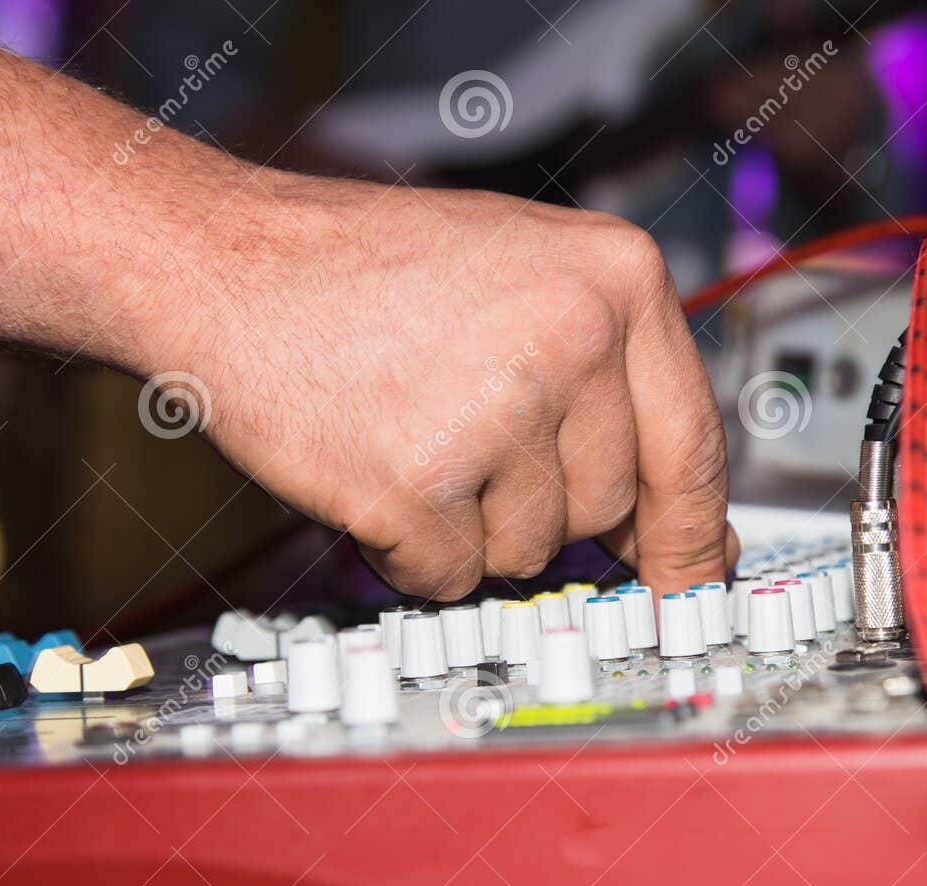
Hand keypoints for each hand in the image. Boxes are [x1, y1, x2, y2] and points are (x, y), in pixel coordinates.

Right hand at [147, 175, 738, 599]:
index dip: (693, 533)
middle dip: (542, 502)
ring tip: (413, 431)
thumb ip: (618, 393)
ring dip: (471, 524)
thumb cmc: (370, 273)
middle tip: (467, 433)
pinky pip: (450, 576)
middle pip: (606, 508)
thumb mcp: (530, 284)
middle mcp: (574, 337)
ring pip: (531, 550)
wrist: (229, 260)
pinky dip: (409, 548)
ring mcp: (498, 412)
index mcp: (618, 278)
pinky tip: (375, 467)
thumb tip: (697, 531)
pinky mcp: (419, 482)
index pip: (694, 446)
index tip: (697, 583)